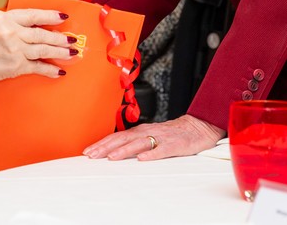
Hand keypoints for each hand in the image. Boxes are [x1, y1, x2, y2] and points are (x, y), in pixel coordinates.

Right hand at [0, 9, 71, 96]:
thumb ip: (5, 24)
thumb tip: (25, 26)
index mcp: (2, 18)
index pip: (32, 14)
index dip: (49, 16)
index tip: (63, 16)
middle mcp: (10, 32)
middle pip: (41, 33)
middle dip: (59, 37)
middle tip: (72, 40)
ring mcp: (13, 49)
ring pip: (43, 49)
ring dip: (60, 52)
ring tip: (72, 53)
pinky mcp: (14, 66)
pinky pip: (37, 67)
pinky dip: (49, 70)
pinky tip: (58, 71)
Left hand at [83, 114, 224, 160]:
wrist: (198, 126)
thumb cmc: (172, 134)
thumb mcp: (150, 136)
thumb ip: (134, 142)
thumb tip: (113, 151)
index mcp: (141, 130)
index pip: (117, 136)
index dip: (102, 143)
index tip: (87, 151)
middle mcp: (148, 132)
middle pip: (123, 138)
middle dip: (106, 147)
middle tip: (92, 155)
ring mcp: (161, 137)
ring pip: (140, 143)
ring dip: (124, 150)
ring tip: (111, 157)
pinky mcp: (175, 145)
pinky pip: (162, 150)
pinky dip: (152, 154)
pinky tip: (142, 159)